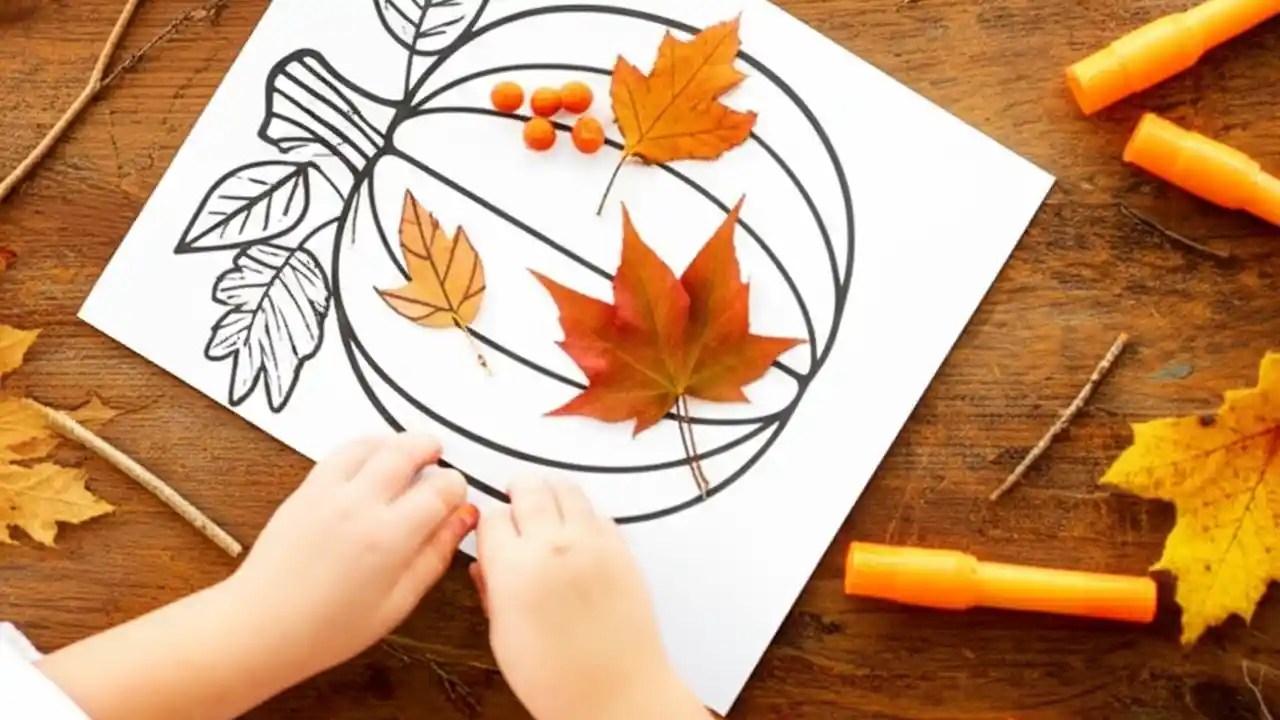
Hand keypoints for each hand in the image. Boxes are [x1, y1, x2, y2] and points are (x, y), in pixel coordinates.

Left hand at [226, 431, 475, 683]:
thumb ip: (435, 554)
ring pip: (373, 442)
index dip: (457, 489)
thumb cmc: (328, 628)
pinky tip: (372, 464)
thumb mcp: (398, 602)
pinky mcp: (306, 489)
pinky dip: (365, 448)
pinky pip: (341, 452)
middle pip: (408, 450)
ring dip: (397, 442)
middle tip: (438, 458)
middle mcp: (360, 505)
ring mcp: (329, 492)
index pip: (442, 488)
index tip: (455, 501)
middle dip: (431, 449)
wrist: (261, 626)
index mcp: (389, 537)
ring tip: (408, 457)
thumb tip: (463, 519)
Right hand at [472, 477, 706, 719]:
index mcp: (515, 568)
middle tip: (515, 497)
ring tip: (545, 504)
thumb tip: (484, 565)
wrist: (615, 695)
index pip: (493, 516)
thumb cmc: (557, 679)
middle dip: (517, 492)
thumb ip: (491, 590)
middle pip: (529, 488)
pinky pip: (599, 513)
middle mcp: (554, 546)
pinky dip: (584, 514)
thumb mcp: (502, 637)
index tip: (492, 531)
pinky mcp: (622, 550)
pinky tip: (577, 530)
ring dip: (551, 492)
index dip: (490, 523)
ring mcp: (593, 544)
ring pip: (567, 489)